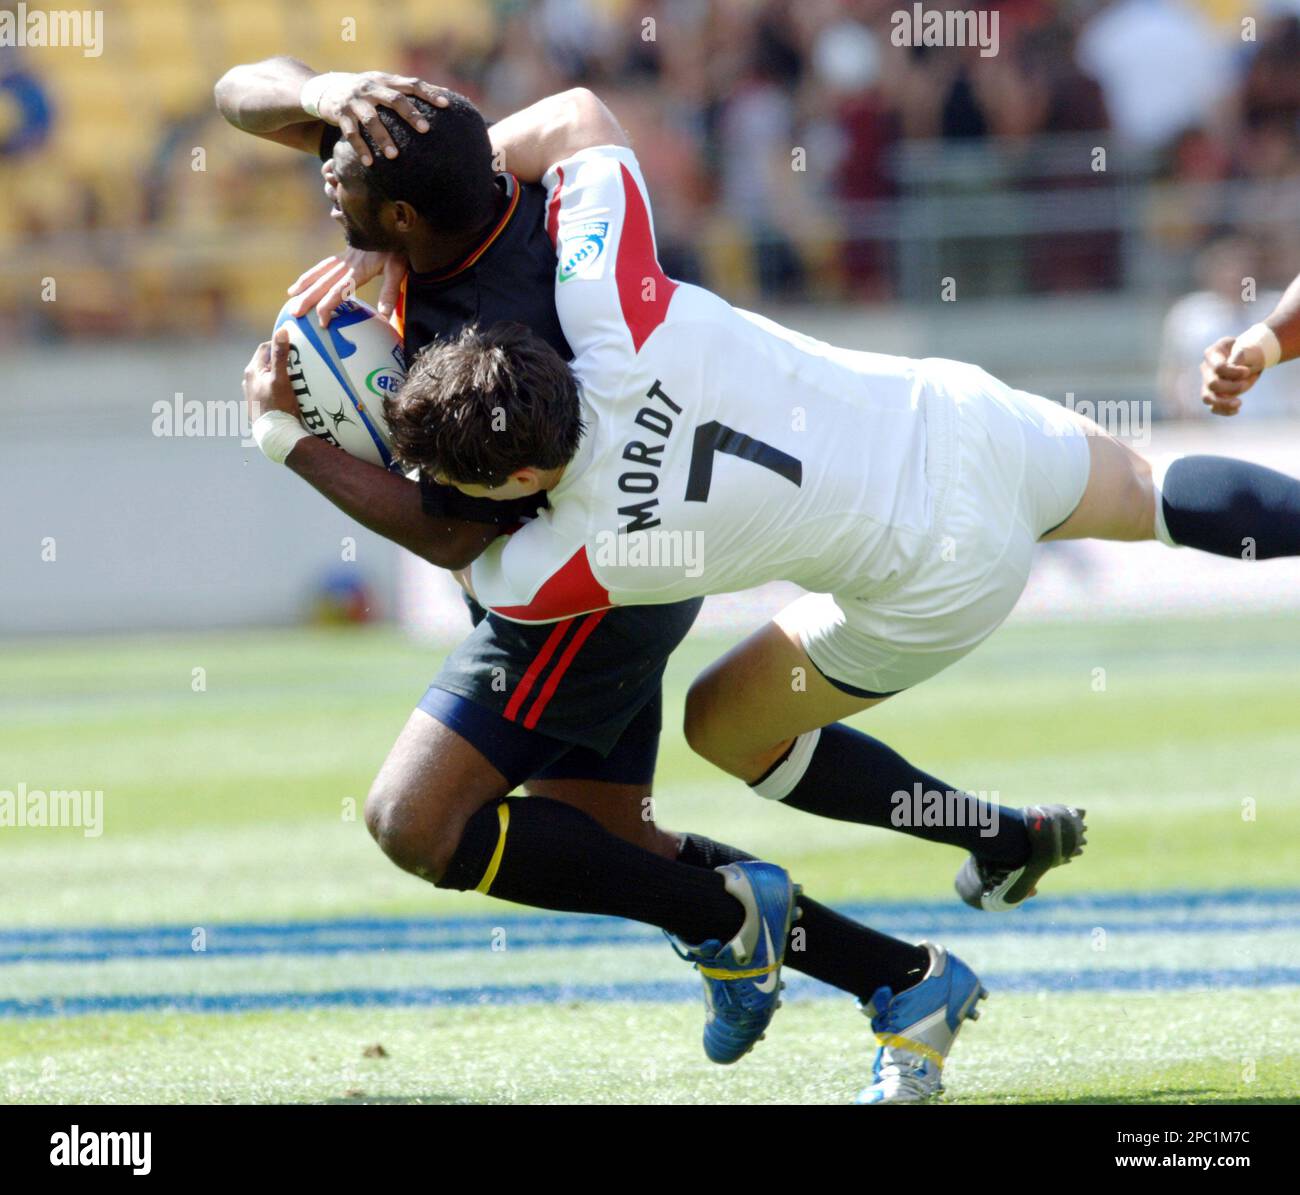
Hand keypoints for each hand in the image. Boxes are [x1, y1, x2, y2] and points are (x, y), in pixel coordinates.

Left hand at [242, 327, 300, 424]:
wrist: (274, 434)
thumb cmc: (278, 406)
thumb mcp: (281, 378)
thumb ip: (280, 355)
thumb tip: (282, 330)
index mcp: (252, 370)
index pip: (265, 348)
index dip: (279, 343)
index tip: (294, 347)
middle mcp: (248, 380)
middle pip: (266, 362)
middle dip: (280, 359)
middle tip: (297, 363)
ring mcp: (251, 393)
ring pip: (266, 376)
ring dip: (278, 374)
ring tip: (294, 378)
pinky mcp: (257, 404)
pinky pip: (268, 389)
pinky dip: (277, 386)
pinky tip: (287, 394)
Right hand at [287, 249, 406, 325]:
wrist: (391, 221)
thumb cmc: (397, 247)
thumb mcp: (398, 269)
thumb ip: (389, 291)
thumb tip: (385, 315)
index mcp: (358, 270)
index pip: (338, 291)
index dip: (327, 306)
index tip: (321, 322)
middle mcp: (347, 264)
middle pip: (323, 283)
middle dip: (307, 298)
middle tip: (294, 313)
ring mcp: (344, 257)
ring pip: (320, 271)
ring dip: (305, 284)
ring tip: (291, 294)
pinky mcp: (346, 253)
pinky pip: (325, 264)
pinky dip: (313, 273)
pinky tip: (307, 279)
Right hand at [315, 71, 448, 165]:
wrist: (328, 88)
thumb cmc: (367, 91)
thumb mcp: (385, 85)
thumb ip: (409, 91)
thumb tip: (447, 96)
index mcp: (387, 81)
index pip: (411, 84)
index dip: (429, 93)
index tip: (446, 104)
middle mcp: (372, 88)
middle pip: (394, 100)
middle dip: (410, 114)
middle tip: (425, 129)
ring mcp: (356, 101)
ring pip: (371, 119)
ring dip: (382, 137)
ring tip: (394, 155)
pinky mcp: (341, 114)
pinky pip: (351, 133)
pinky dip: (360, 148)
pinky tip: (369, 163)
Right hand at [1200, 334, 1263, 416]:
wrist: (1250, 358)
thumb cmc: (1249, 352)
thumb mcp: (1249, 348)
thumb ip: (1242, 354)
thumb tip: (1233, 364)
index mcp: (1212, 353)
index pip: (1218, 367)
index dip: (1233, 372)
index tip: (1247, 371)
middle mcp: (1206, 369)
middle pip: (1212, 384)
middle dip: (1231, 387)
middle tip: (1246, 384)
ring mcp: (1207, 383)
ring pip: (1207, 398)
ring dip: (1223, 403)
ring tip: (1239, 403)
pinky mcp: (1213, 395)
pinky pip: (1213, 407)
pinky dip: (1224, 410)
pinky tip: (1236, 410)